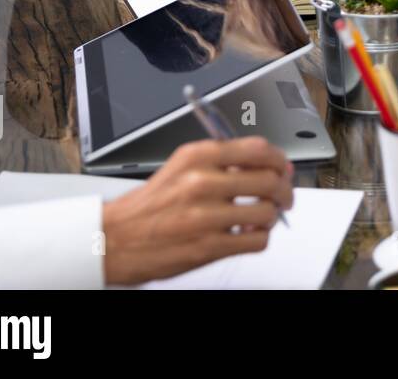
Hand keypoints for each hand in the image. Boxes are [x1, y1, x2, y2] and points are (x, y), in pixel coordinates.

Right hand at [100, 137, 294, 285]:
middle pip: (269, 181)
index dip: (278, 160)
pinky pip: (256, 241)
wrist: (113, 239)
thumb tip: (268, 164)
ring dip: (271, 217)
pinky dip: (259, 239)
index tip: (282, 168)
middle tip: (283, 196)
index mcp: (197, 157)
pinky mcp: (207, 247)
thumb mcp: (181, 167)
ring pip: (267, 212)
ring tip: (262, 218)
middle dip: (284, 190)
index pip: (257, 149)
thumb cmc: (149, 205)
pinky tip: (248, 235)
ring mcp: (205, 216)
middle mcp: (202, 182)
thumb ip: (222, 162)